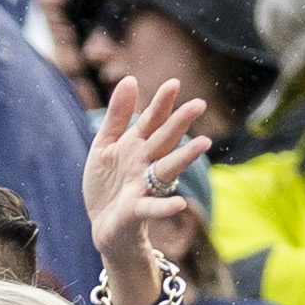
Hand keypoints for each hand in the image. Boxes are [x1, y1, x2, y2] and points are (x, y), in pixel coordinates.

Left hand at [84, 76, 207, 292]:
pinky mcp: (137, 210)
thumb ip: (117, 116)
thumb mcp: (105, 146)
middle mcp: (144, 164)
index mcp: (136, 146)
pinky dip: (165, 207)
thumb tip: (130, 79)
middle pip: (164, 141)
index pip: (151, 121)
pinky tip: (179, 203)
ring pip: (167, 169)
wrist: (102, 225)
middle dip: (179, 123)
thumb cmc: (107, 184)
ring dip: (184, 157)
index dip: (161, 104)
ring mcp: (143, 187)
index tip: (173, 83)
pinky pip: (153, 207)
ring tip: (203, 144)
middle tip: (198, 104)